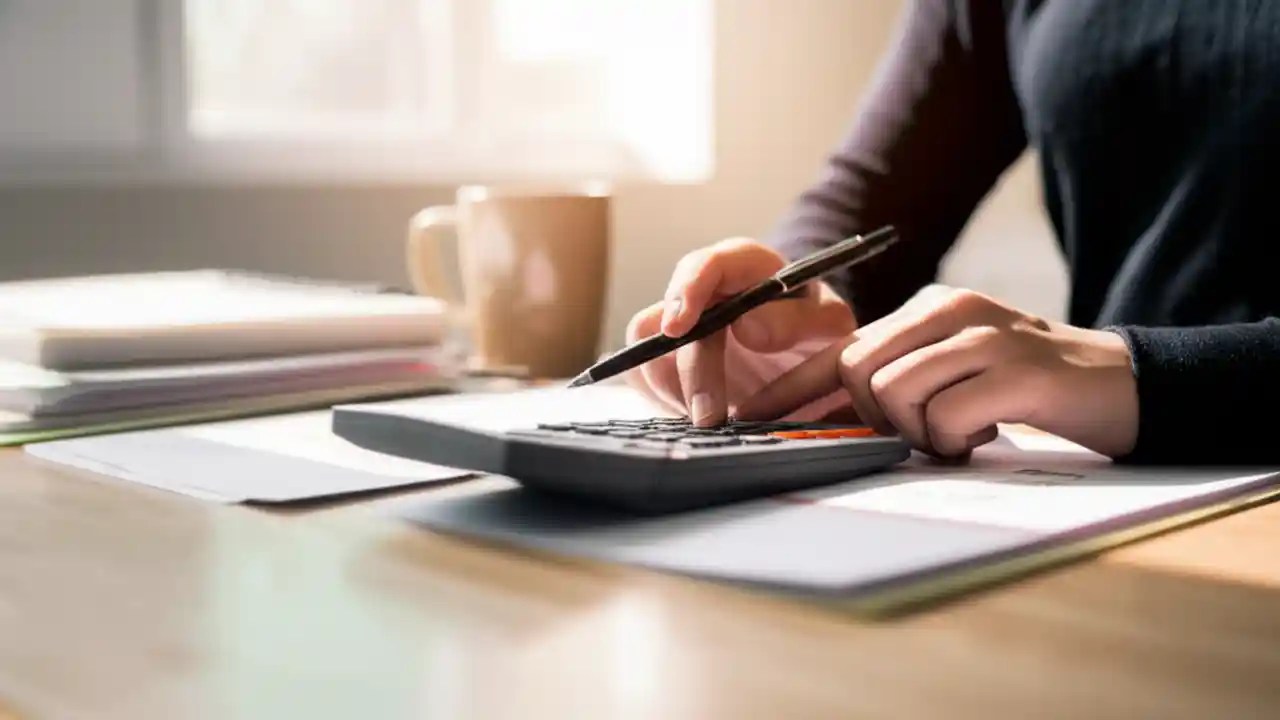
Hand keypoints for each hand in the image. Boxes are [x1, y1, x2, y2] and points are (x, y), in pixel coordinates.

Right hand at [623, 237, 855, 425]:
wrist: (811, 352)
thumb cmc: (820, 328)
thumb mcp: (829, 323)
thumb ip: (797, 320)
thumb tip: (746, 326)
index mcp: (742, 267)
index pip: (702, 266)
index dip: (684, 292)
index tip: (677, 328)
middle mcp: (703, 291)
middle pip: (670, 321)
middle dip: (690, 373)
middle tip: (711, 416)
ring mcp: (683, 326)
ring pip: (646, 349)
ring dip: (670, 389)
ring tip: (706, 421)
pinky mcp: (670, 359)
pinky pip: (646, 376)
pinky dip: (664, 401)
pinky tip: (695, 418)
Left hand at [735, 285, 1138, 457]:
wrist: (1116, 382)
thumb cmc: (1020, 385)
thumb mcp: (951, 369)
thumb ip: (897, 378)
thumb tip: (822, 416)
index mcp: (925, 309)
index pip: (837, 347)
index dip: (789, 387)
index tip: (752, 418)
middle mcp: (949, 311)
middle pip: (857, 369)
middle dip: (869, 416)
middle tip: (916, 431)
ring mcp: (984, 337)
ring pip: (896, 395)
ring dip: (920, 433)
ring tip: (960, 433)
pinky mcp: (1017, 372)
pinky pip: (947, 418)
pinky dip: (955, 441)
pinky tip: (986, 433)